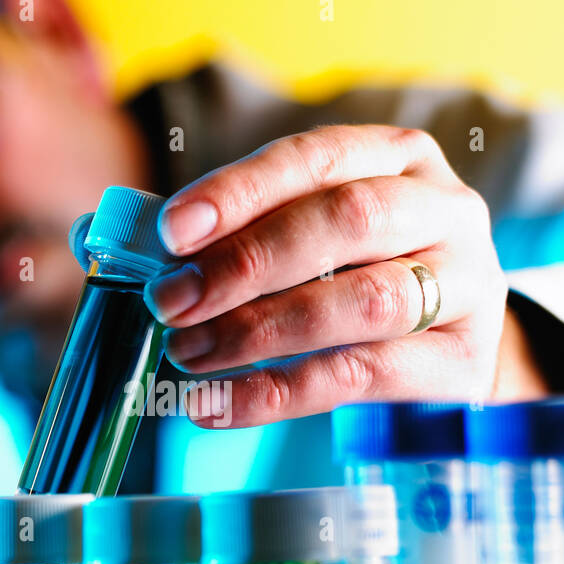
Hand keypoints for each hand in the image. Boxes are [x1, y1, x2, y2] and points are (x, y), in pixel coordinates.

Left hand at [144, 125, 541, 427]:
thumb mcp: (310, 239)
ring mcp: (466, 285)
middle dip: (244, 262)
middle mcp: (445, 209)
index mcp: (399, 158)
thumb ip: (221, 234)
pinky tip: (216, 404)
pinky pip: (361, 375)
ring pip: (363, 300)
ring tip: (188, 355)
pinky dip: (279, 394)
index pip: (315, 158)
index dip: (239, 191)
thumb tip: (98, 239)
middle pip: (346, 220)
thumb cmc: (361, 278)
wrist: (458, 348)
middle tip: (169, 304)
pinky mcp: (463, 362)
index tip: (169, 233)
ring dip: (260, 330)